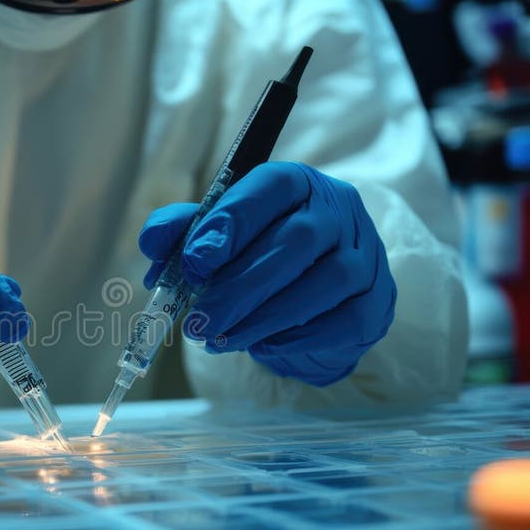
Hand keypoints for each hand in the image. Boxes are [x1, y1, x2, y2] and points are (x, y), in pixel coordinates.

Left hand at [138, 162, 395, 386]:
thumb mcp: (214, 239)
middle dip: (240, 285)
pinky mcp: (377, 302)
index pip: (270, 186)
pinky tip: (262, 345)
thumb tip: (153, 244)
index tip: (193, 262)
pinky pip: (342, 321)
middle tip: (198, 320)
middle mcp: (338, 212)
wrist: (310, 304)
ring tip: (220, 338)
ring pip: (323, 282)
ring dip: (264, 317)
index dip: (231, 222)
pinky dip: (296, 337)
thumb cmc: (256, 261)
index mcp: (296, 184)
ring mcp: (365, 256)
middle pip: (296, 240)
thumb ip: (181, 233)